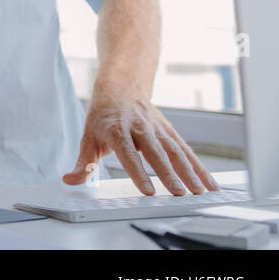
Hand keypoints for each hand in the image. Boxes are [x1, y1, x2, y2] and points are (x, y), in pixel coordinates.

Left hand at [63, 93, 219, 194]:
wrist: (121, 86)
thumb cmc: (102, 115)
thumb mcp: (88, 136)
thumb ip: (83, 163)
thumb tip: (70, 180)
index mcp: (116, 130)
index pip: (127, 153)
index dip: (138, 172)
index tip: (148, 191)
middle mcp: (138, 128)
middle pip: (155, 152)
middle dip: (168, 174)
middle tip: (178, 194)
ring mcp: (156, 128)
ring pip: (174, 150)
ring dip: (189, 172)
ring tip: (198, 191)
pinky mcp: (169, 130)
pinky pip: (185, 150)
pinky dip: (199, 166)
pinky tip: (208, 182)